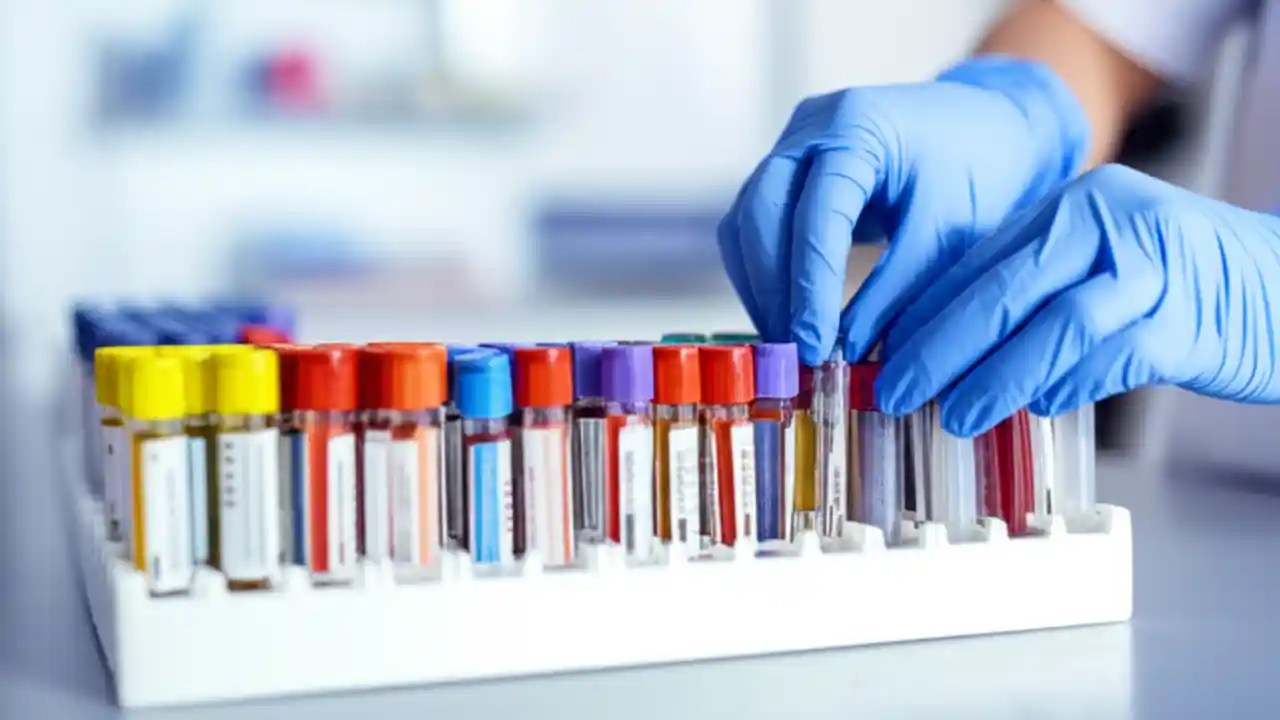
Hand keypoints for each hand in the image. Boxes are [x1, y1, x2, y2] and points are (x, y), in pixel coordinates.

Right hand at [716, 56, 1088, 365]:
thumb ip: (894, 292)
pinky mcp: (787, 175)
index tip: (815, 345)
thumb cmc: (980, 170)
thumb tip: (844, 353)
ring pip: (746, 224)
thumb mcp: (948, 234)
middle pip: (760, 214)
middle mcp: (809, 128)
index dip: (810, 285)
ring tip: (790, 343)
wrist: (991, 128)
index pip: (814, 213)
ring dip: (761, 288)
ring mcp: (791, 148)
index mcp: (856, 126)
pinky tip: (787, 316)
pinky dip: (764, 276)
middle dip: (774, 290)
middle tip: (796, 352)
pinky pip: (753, 229)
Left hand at [877, 163, 1279, 435]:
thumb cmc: (1182, 281)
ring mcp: (1151, 268)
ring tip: (955, 414)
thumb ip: (1036, 291)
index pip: (979, 261)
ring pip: (1054, 327)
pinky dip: (1070, 386)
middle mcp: (1108, 224)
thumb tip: (950, 348)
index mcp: (1076, 207)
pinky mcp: (1187, 320)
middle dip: (938, 346)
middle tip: (894, 387)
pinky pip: (1112, 358)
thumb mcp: (1101, 262)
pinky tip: (1041, 408)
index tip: (880, 351)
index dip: (923, 311)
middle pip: (1003, 289)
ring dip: (996, 377)